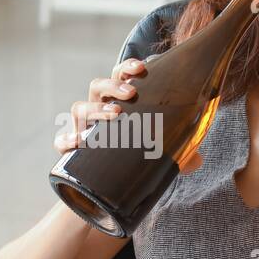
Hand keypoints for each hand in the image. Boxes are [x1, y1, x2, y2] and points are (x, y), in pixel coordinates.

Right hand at [55, 57, 202, 173]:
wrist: (106, 190)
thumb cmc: (134, 161)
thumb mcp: (160, 155)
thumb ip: (179, 154)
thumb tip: (197, 158)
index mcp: (118, 103)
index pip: (119, 76)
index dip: (127, 68)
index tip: (142, 68)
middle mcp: (97, 111)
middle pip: (97, 86)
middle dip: (113, 85)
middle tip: (131, 93)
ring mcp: (81, 129)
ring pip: (79, 107)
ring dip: (96, 107)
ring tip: (116, 114)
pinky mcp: (70, 151)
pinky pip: (61, 141)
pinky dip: (67, 139)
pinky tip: (78, 143)